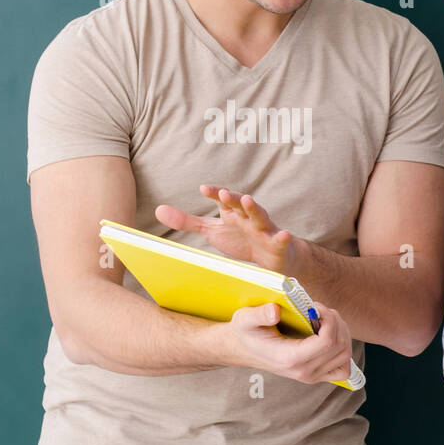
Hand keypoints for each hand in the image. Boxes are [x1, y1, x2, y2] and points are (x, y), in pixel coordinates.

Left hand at [156, 185, 299, 273]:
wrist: (272, 256)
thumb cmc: (241, 239)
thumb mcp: (212, 230)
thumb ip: (187, 221)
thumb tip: (158, 210)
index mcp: (232, 213)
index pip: (223, 200)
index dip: (215, 194)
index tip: (204, 188)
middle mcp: (248, 217)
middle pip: (241, 205)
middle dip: (234, 198)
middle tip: (225, 193)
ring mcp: (264, 229)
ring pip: (260, 217)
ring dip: (255, 209)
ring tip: (250, 201)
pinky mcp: (277, 244)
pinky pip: (281, 240)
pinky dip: (283, 238)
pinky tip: (284, 235)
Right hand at [221, 302, 351, 385]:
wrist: (242, 350)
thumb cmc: (245, 332)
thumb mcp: (245, 318)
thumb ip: (259, 314)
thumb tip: (275, 311)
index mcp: (289, 358)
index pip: (327, 342)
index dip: (329, 320)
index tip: (315, 306)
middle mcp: (303, 372)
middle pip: (340, 347)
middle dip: (335, 322)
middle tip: (319, 309)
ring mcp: (311, 376)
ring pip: (345, 356)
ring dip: (342, 332)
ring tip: (325, 319)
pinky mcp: (316, 375)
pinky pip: (343, 368)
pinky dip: (343, 351)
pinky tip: (330, 335)